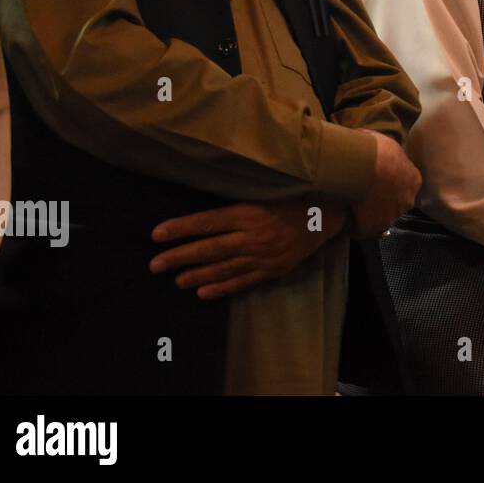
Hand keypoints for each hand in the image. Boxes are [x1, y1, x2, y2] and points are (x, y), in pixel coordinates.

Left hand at [150, 198, 345, 299]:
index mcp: (250, 213)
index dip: (181, 228)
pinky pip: (242, 281)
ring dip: (196, 275)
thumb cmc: (295, 197)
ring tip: (175, 280)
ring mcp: (263, 257)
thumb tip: (207, 202)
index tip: (156, 234)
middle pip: (209, 249)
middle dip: (179, 257)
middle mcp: (254, 237)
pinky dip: (222, 288)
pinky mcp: (273, 270)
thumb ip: (240, 199)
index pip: (207, 222)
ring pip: (223, 269)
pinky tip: (203, 292)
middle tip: (155, 265)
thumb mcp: (267, 190)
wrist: (328, 215)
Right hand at [351, 130, 421, 238]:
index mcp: (413, 180)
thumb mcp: (386, 144)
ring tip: (351, 206)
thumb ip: (387, 153)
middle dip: (382, 200)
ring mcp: (392, 216)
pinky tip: (345, 219)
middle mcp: (407, 201)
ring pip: (381, 218)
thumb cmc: (374, 150)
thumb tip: (380, 150)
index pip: (404, 185)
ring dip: (369, 214)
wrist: (361, 167)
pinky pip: (365, 230)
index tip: (376, 181)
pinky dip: (356, 226)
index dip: (390, 183)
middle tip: (363, 193)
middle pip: (395, 203)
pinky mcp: (373, 228)